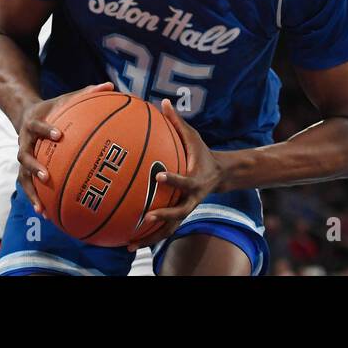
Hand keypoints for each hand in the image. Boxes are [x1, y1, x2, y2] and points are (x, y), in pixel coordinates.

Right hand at [16, 82, 115, 217]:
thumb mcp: (66, 99)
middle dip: (34, 166)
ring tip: (42, 206)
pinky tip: (46, 214)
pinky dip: (35, 199)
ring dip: (31, 191)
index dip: (46, 131)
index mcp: (33, 123)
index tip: (59, 135)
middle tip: (46, 176)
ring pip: (22, 176)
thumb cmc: (53, 108)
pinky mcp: (24, 169)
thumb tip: (111, 86)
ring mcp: (23, 156)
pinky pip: (27, 186)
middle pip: (24, 155)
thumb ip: (87, 93)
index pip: (37, 126)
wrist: (26, 114)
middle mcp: (24, 141)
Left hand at [125, 99, 223, 250]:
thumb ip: (178, 122)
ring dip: (151, 238)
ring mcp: (185, 210)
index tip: (157, 176)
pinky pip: (162, 230)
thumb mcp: (193, 136)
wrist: (220, 174)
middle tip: (145, 217)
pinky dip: (147, 238)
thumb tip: (164, 101)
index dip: (173, 179)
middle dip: (163, 217)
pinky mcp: (179, 216)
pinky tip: (127, 243)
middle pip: (178, 213)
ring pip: (169, 229)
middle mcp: (191, 199)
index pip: (184, 181)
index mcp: (196, 180)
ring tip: (129, 246)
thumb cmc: (202, 152)